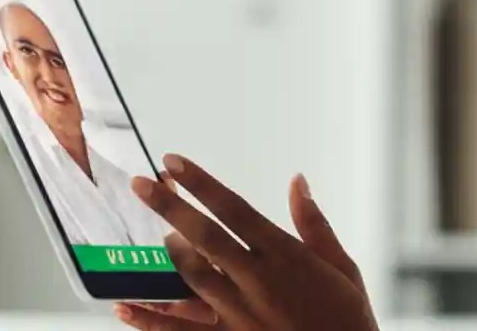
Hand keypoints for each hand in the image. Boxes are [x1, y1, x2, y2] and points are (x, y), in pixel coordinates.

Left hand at [115, 154, 377, 330]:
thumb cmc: (349, 319)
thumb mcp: (342, 267)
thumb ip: (314, 224)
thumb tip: (297, 181)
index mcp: (286, 256)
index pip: (234, 209)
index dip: (201, 184)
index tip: (174, 163)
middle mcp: (259, 281)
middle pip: (204, 236)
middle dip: (169, 207)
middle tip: (140, 185)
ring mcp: (240, 314)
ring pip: (192, 277)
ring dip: (170, 253)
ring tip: (158, 236)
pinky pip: (182, 330)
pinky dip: (152, 318)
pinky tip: (127, 306)